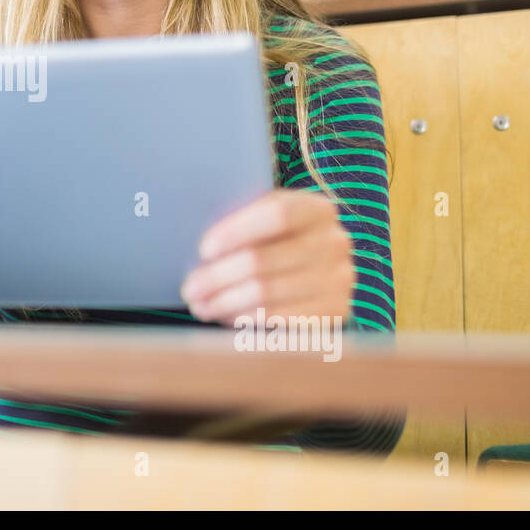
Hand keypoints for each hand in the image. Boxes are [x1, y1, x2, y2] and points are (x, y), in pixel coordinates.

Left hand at [180, 190, 353, 323]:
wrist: (313, 273)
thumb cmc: (273, 241)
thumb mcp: (263, 220)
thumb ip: (242, 220)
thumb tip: (198, 237)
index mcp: (318, 209)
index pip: (277, 215)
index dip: (237, 232)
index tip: (203, 249)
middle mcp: (336, 243)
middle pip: (263, 260)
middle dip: (216, 276)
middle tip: (189, 288)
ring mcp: (339, 280)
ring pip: (265, 292)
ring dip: (224, 301)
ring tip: (199, 305)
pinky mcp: (335, 313)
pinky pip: (278, 319)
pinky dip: (244, 319)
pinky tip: (224, 316)